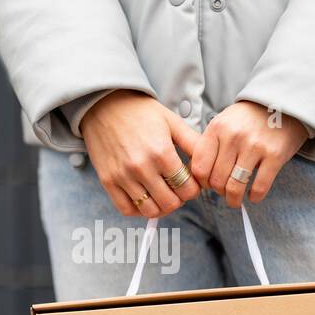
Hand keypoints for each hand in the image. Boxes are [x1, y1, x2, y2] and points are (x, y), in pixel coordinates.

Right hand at [79, 90, 203, 217]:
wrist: (104, 104)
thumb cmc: (141, 112)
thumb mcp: (172, 122)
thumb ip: (194, 144)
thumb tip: (209, 166)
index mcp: (162, 152)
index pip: (188, 189)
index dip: (194, 189)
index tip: (191, 183)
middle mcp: (142, 167)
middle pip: (170, 203)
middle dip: (179, 199)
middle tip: (177, 189)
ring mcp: (123, 176)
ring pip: (149, 211)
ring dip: (160, 206)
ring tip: (162, 194)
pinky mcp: (107, 181)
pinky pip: (126, 209)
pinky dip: (138, 210)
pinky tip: (144, 198)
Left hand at [189, 100, 308, 206]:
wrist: (281, 102)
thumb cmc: (248, 118)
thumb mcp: (223, 122)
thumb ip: (210, 145)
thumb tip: (197, 175)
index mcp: (217, 129)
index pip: (199, 167)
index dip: (202, 182)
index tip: (208, 184)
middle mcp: (233, 137)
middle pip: (216, 180)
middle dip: (218, 191)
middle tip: (223, 192)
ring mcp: (254, 146)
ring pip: (235, 187)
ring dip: (233, 199)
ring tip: (235, 200)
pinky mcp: (275, 155)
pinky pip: (259, 187)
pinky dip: (255, 197)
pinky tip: (253, 196)